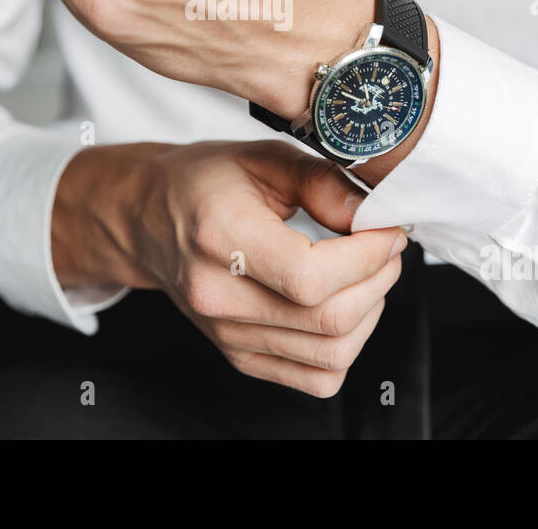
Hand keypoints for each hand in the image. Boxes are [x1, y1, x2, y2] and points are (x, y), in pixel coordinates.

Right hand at [52, 140, 406, 396]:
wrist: (150, 218)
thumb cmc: (205, 183)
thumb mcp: (263, 157)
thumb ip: (321, 182)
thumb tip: (372, 214)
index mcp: (218, 238)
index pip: (310, 277)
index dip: (367, 256)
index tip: (387, 229)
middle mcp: (217, 296)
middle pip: (327, 319)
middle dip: (378, 280)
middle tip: (386, 247)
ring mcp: (227, 335)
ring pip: (331, 354)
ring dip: (370, 313)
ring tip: (370, 274)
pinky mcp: (240, 356)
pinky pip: (317, 379)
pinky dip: (348, 348)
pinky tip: (346, 306)